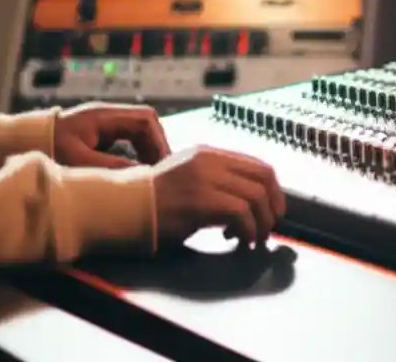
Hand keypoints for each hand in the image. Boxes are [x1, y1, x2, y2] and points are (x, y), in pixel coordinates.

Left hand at [52, 102, 171, 167]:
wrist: (18, 145)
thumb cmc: (46, 148)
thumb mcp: (79, 161)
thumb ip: (112, 167)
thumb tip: (143, 175)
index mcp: (103, 116)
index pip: (146, 120)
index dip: (159, 142)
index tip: (163, 165)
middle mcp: (106, 117)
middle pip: (145, 126)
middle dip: (156, 149)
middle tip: (160, 174)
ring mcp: (102, 126)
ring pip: (137, 135)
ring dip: (146, 154)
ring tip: (150, 177)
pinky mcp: (98, 138)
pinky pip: (126, 144)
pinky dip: (134, 157)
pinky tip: (134, 175)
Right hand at [153, 145, 286, 248]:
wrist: (122, 207)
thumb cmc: (151, 202)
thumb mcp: (187, 180)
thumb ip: (214, 182)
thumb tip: (248, 201)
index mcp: (208, 154)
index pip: (258, 166)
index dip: (272, 192)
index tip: (269, 213)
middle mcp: (210, 161)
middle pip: (264, 178)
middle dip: (273, 207)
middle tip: (266, 228)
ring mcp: (205, 179)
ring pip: (257, 196)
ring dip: (260, 223)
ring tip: (250, 239)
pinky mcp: (201, 200)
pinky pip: (241, 213)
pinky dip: (246, 231)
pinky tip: (236, 241)